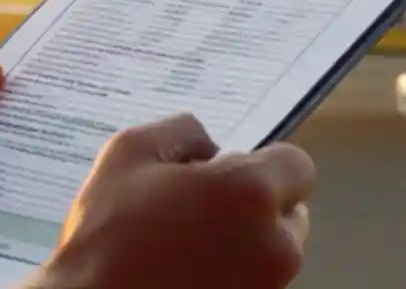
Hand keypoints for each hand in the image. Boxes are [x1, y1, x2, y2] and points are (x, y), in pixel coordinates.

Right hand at [22, 114, 314, 288]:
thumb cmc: (107, 237)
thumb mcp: (130, 153)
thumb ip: (183, 132)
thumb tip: (210, 147)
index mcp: (252, 192)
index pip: (298, 166)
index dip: (262, 166)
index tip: (227, 177)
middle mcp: (276, 244)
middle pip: (291, 212)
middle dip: (258, 208)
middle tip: (203, 213)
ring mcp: (267, 286)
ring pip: (276, 253)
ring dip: (247, 245)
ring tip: (190, 247)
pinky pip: (256, 282)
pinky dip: (235, 275)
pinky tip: (190, 273)